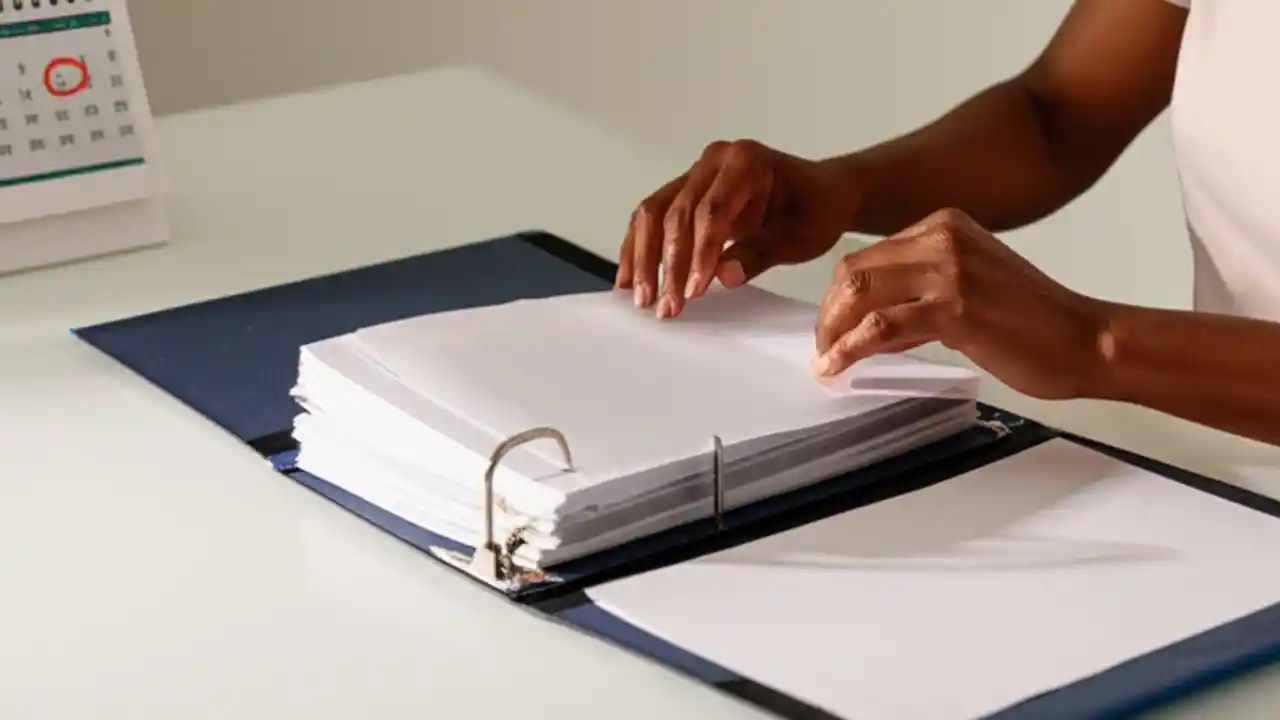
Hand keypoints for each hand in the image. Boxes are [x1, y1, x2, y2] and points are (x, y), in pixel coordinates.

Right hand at [616, 139, 856, 317]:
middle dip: (667, 264)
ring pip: (653, 213)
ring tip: (642, 298)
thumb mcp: (799, 236)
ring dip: (644, 258)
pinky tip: (631, 279)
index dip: (699, 253)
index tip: (694, 291)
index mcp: (745, 161)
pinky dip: (639, 248)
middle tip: (665, 306)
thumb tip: (723, 276)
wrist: (823, 193)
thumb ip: (759, 254)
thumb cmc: (816, 209)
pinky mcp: (686, 192)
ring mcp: (696, 174)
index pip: (710, 210)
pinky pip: (653, 217)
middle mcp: (714, 161)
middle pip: (675, 212)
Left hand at [812, 208, 1106, 399]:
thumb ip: (922, 295)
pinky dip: (850, 349)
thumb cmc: (1035, 323)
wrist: (1087, 340)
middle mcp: (943, 238)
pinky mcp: (954, 308)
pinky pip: (881, 326)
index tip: (832, 327)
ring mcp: (949, 270)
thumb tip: (876, 324)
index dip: (839, 297)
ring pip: (860, 294)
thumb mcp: (970, 289)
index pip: (868, 256)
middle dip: (829, 314)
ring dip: (833, 331)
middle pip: (854, 271)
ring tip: (827, 359)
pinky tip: (837, 366)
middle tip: (823, 347)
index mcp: (945, 226)